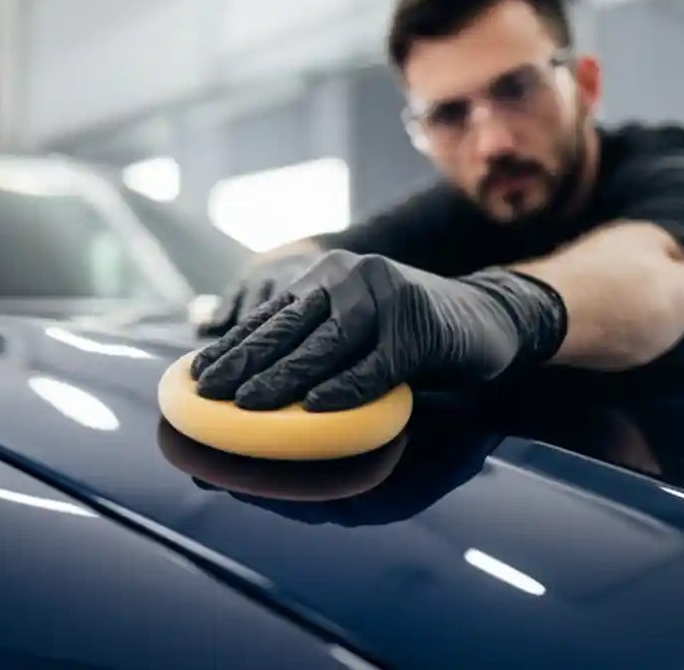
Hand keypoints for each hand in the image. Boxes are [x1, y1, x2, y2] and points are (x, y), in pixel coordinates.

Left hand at [190, 250, 565, 410]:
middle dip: (244, 362)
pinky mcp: (417, 329)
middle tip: (208, 393)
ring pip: (325, 345)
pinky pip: (375, 366)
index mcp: (327, 277)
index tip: (196, 375)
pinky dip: (347, 390)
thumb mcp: (356, 329)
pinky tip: (318, 408)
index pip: (271, 315)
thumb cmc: (412, 333)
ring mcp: (385, 298)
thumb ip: (313, 347)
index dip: (233, 345)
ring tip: (248, 405)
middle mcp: (350, 277)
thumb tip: (251, 388)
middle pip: (288, 327)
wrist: (487, 317)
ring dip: (284, 379)